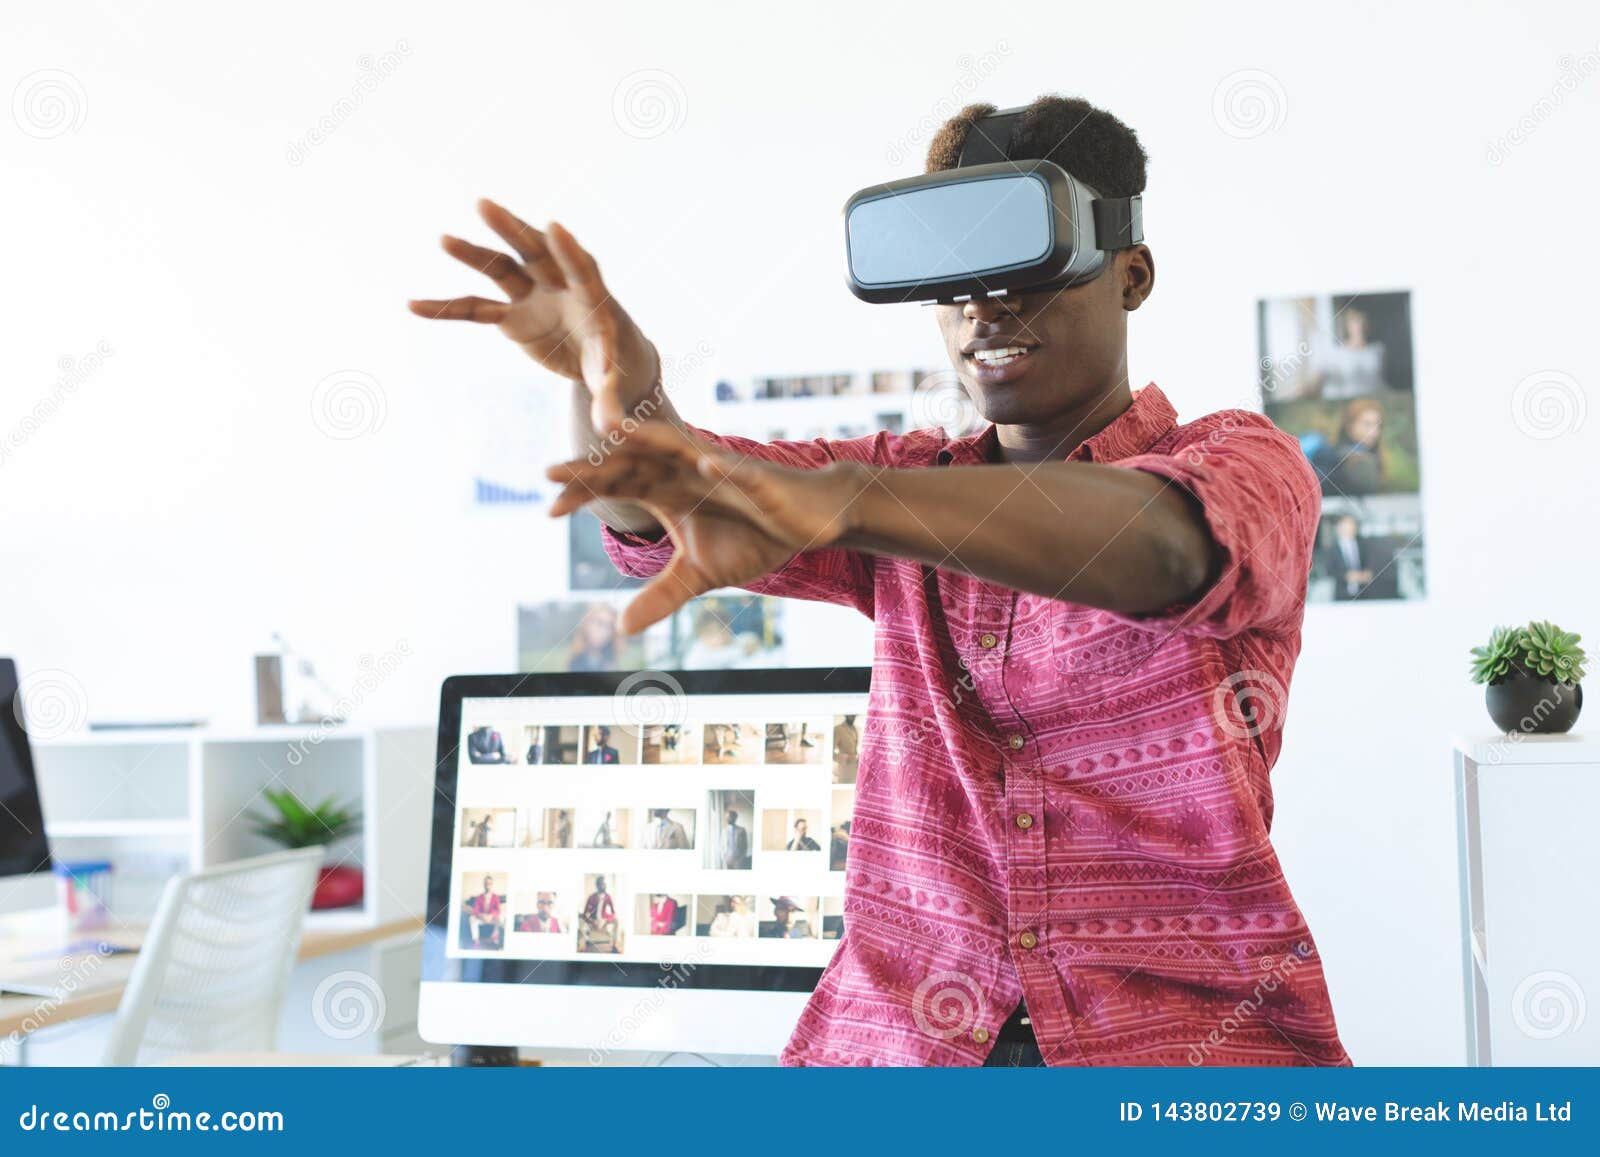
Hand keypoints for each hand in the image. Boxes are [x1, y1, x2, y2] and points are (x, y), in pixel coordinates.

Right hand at [409, 199, 657, 430]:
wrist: (605, 364)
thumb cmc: (618, 368)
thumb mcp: (615, 385)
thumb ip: (610, 402)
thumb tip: (611, 429)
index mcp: (593, 299)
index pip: (582, 268)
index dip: (568, 250)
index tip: (554, 226)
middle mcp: (560, 287)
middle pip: (536, 252)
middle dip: (512, 230)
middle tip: (484, 205)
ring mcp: (533, 296)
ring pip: (500, 269)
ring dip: (473, 255)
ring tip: (443, 239)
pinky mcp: (513, 315)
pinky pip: (475, 308)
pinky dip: (447, 308)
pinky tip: (414, 306)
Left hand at [545, 423, 867, 631]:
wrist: (809, 520)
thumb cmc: (753, 537)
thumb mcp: (699, 575)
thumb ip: (661, 595)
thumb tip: (622, 628)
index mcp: (668, 489)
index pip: (617, 485)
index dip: (583, 493)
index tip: (547, 509)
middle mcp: (686, 471)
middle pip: (633, 462)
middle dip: (595, 466)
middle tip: (550, 472)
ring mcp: (720, 469)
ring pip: (678, 448)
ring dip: (648, 440)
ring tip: (615, 431)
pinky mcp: (757, 478)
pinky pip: (738, 471)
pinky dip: (722, 467)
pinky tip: (706, 463)